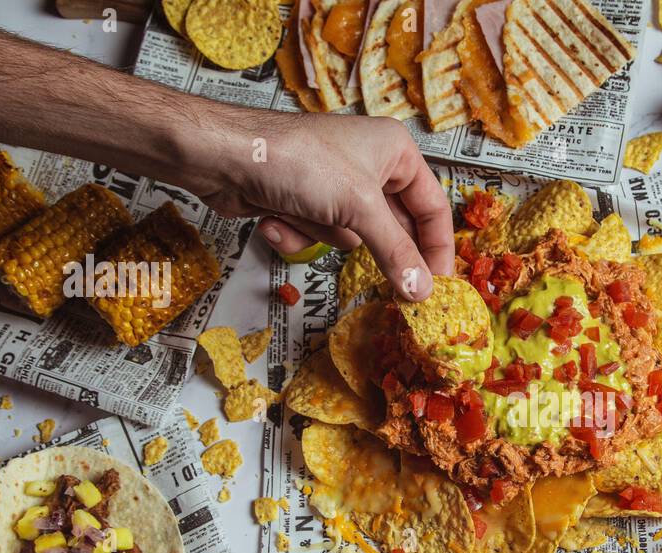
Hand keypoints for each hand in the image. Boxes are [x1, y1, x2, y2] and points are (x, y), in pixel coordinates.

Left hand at [184, 111, 453, 299]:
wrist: (222, 156)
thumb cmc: (296, 161)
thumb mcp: (358, 210)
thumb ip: (396, 253)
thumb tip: (423, 291)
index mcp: (394, 152)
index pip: (432, 208)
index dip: (438, 249)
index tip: (439, 286)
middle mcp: (369, 166)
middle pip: (393, 228)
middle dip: (372, 248)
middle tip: (393, 290)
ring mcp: (335, 185)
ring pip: (350, 237)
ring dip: (323, 234)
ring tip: (302, 213)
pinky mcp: (304, 202)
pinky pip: (318, 236)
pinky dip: (297, 234)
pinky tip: (275, 217)